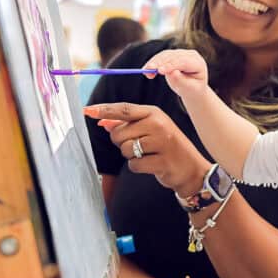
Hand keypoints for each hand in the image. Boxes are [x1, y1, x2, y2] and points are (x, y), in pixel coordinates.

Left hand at [84, 103, 211, 196]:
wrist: (191, 168)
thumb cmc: (167, 147)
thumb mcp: (151, 130)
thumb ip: (127, 125)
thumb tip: (103, 122)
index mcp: (154, 113)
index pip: (123, 109)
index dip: (103, 110)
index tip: (86, 110)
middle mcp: (158, 124)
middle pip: (119, 133)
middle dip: (121, 142)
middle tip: (138, 146)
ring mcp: (161, 142)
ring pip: (125, 149)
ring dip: (131, 156)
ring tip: (147, 154)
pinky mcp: (162, 161)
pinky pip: (134, 165)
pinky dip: (138, 167)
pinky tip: (151, 165)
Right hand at [145, 49, 208, 102]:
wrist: (192, 88)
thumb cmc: (192, 90)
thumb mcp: (189, 89)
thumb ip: (182, 81)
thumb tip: (172, 73)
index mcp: (198, 63)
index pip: (183, 62)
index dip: (171, 65)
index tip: (160, 71)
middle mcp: (190, 55)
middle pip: (173, 56)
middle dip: (159, 63)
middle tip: (148, 70)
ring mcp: (181, 53)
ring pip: (165, 55)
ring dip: (154, 62)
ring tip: (145, 72)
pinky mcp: (173, 55)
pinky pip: (161, 57)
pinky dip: (153, 63)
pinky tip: (146, 70)